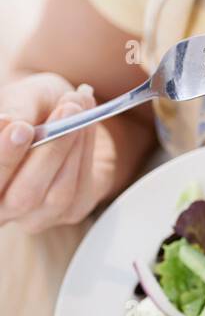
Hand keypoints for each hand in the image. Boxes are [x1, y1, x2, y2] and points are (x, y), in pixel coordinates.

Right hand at [0, 71, 103, 232]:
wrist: (61, 115)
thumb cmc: (30, 108)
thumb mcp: (22, 99)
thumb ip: (17, 112)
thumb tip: (8, 123)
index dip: (4, 157)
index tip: (19, 127)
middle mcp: (4, 208)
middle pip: (23, 198)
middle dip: (47, 154)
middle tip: (64, 112)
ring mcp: (37, 216)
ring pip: (58, 194)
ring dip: (72, 145)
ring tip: (76, 105)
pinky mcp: (71, 211)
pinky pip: (81, 186)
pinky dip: (86, 149)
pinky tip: (86, 121)